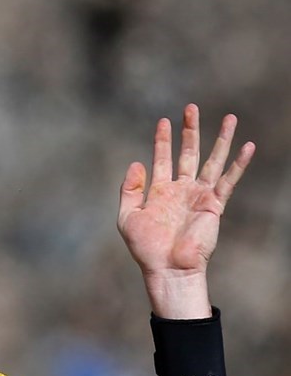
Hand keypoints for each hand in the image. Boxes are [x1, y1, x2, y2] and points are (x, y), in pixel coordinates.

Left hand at [117, 104, 253, 316]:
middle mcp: (181, 190)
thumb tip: (137, 162)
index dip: (163, 140)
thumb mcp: (127, 217)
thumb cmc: (146, 248)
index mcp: (160, 191)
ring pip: (213, 161)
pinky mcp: (214, 205)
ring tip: (229, 117)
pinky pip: (228, 180)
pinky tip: (248, 146)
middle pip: (189, 153)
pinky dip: (238, 164)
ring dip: (220, 139)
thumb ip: (129, 189)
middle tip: (191, 108)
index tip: (163, 120)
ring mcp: (199, 196)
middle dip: (190, 131)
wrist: (167, 267)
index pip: (163, 158)